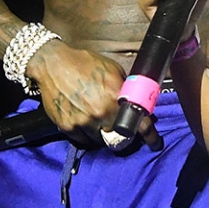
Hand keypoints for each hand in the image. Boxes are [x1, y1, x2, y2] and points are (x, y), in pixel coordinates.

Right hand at [26, 40, 161, 149]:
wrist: (53, 64)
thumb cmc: (84, 63)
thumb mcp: (112, 70)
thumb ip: (124, 88)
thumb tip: (135, 101)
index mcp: (115, 98)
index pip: (139, 125)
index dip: (150, 137)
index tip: (155, 143)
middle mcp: (100, 114)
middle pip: (118, 137)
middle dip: (120, 133)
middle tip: (117, 127)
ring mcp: (83, 122)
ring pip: (99, 140)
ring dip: (101, 133)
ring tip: (95, 120)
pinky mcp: (67, 127)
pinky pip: (82, 140)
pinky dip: (85, 134)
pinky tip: (83, 121)